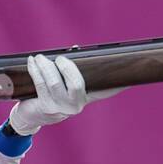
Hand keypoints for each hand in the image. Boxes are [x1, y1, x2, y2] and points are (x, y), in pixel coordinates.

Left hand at [8, 54, 122, 135]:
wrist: (35, 114)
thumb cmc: (52, 92)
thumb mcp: (66, 82)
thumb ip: (72, 68)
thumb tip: (76, 49)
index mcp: (86, 97)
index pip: (106, 90)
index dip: (118, 85)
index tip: (130, 79)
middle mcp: (76, 105)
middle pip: (76, 84)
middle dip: (67, 67)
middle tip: (59, 59)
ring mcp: (61, 108)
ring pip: (54, 83)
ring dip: (46, 67)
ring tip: (40, 58)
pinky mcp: (46, 108)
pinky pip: (40, 85)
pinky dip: (36, 71)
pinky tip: (32, 62)